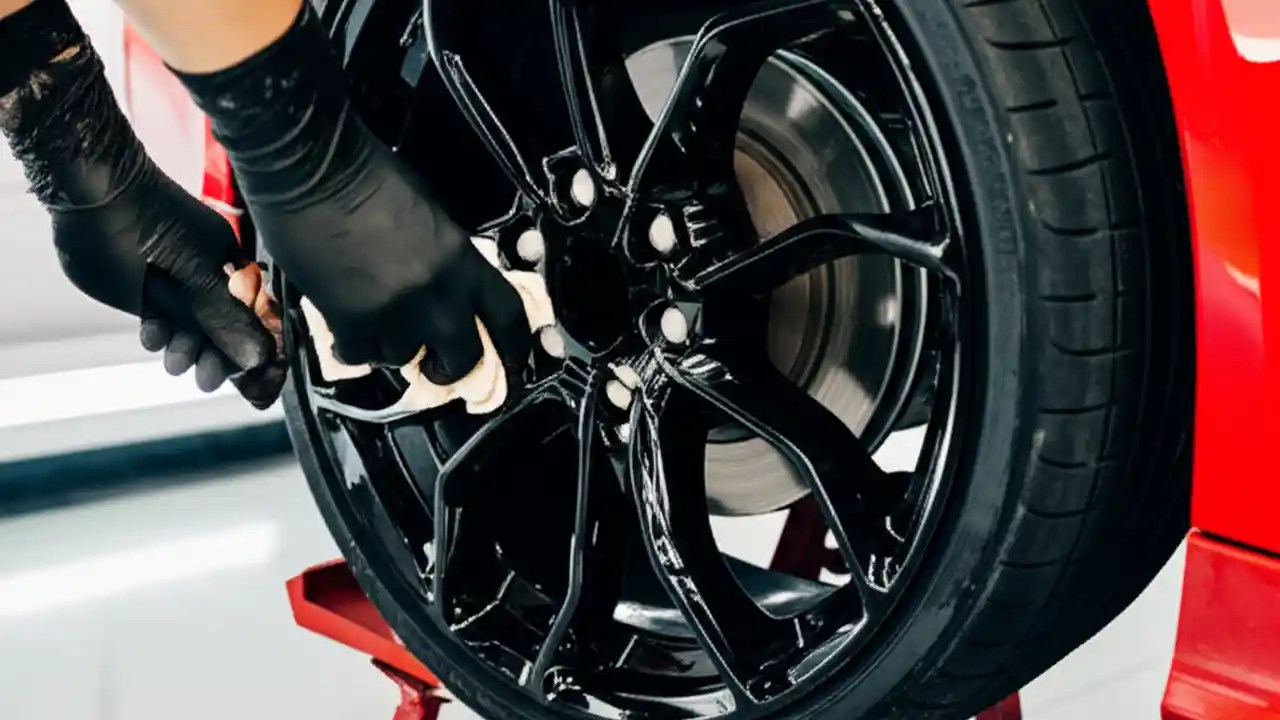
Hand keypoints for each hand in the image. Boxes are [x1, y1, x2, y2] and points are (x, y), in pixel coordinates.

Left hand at [51, 160, 285, 407]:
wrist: (88, 189)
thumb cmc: (144, 230)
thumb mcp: (191, 280)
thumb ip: (225, 320)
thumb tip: (259, 357)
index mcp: (231, 265)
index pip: (253, 315)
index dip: (251, 347)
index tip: (243, 378)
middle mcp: (210, 271)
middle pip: (223, 323)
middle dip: (214, 353)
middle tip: (204, 379)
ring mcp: (178, 275)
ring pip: (191, 321)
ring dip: (186, 346)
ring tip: (174, 362)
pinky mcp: (148, 280)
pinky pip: (163, 312)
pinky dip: (160, 330)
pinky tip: (151, 338)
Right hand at [249, 139, 530, 384]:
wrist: (313, 168)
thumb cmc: (368, 174)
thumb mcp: (429, 212)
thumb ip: (446, 256)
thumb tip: (448, 284)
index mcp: (462, 259)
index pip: (509, 315)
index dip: (516, 346)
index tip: (512, 360)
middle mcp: (437, 292)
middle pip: (464, 357)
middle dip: (451, 367)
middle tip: (437, 365)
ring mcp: (395, 311)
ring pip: (405, 358)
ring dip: (394, 349)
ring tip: (379, 329)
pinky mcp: (351, 321)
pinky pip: (361, 356)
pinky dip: (355, 348)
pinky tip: (348, 332)